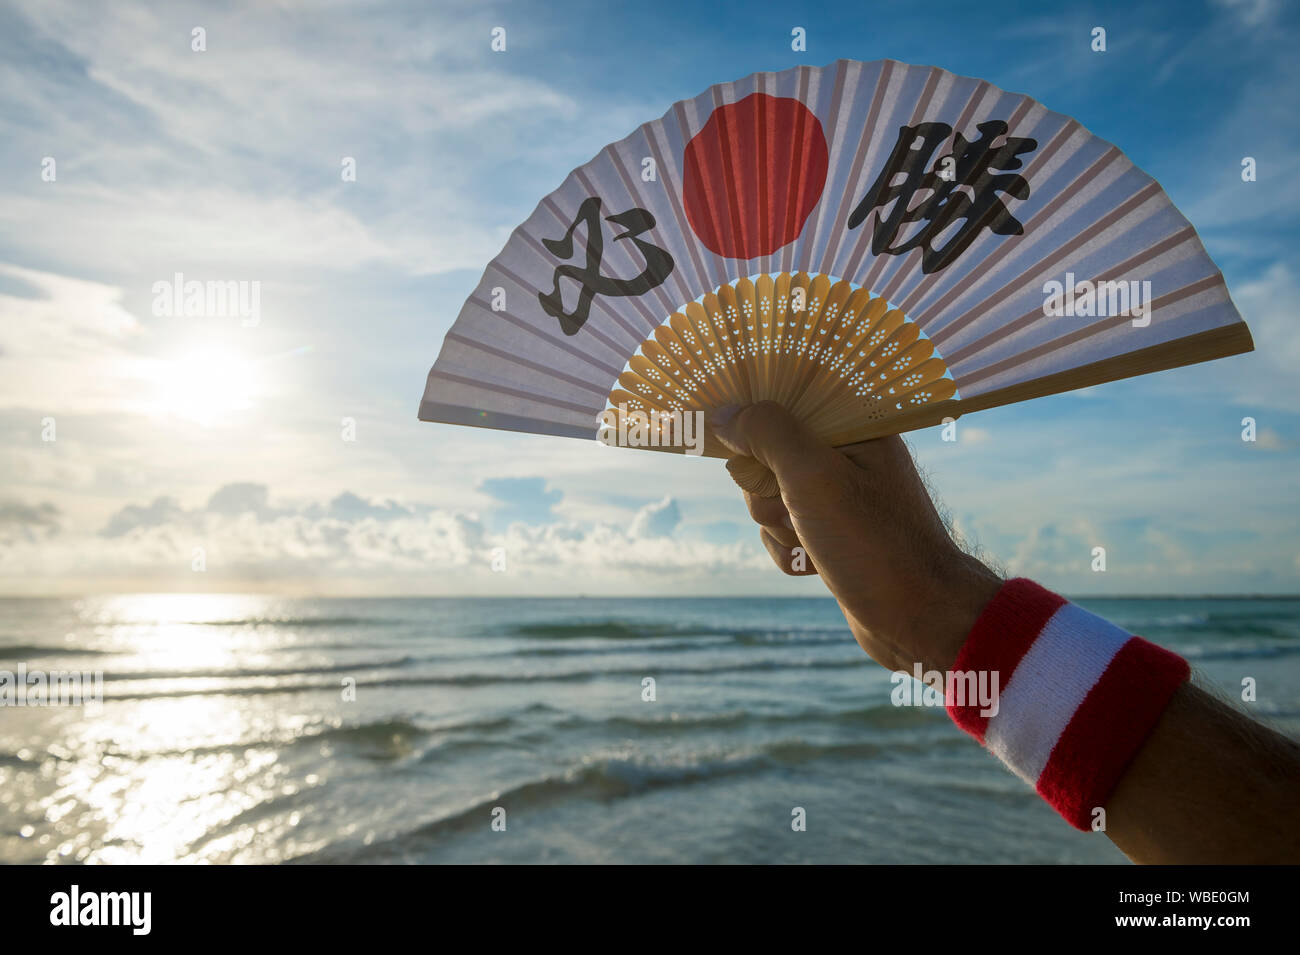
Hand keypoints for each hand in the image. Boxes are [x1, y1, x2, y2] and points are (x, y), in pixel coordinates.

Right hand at [709, 401, 1001, 674]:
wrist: (920, 619)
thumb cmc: (874, 543)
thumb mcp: (813, 477)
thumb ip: (767, 434)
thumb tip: (722, 414)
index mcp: (854, 423)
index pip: (786, 397)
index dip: (755, 417)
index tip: (736, 438)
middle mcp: (847, 453)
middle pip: (766, 452)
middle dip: (766, 490)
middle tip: (794, 508)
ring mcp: (837, 495)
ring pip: (767, 496)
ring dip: (778, 526)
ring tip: (815, 543)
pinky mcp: (829, 532)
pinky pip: (781, 532)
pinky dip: (789, 552)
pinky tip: (817, 565)